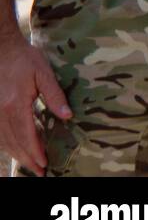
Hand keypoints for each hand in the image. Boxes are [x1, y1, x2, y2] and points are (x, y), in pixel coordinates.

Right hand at [0, 28, 71, 175]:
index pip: (26, 135)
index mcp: (15, 105)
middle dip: (27, 158)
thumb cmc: (25, 58)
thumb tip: (68, 116)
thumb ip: (55, 96)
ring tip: (30, 164)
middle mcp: (2, 112)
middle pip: (14, 142)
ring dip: (17, 154)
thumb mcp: (44, 73)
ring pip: (4, 140)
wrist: (1, 48)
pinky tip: (16, 149)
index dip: (35, 151)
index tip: (44, 164)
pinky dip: (8, 144)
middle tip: (40, 171)